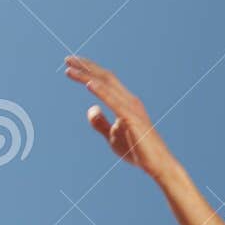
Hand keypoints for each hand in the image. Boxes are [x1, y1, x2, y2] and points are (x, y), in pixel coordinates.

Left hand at [66, 55, 167, 171]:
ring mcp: (131, 108)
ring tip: (70, 69)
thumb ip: (100, 122)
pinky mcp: (131, 119)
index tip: (71, 64)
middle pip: (105, 77)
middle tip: (67, 59)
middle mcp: (129, 100)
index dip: (88, 71)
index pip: (105, 80)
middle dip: (86, 67)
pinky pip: (114, 102)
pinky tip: (89, 84)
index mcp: (126, 102)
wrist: (157, 164)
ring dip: (87, 76)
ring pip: (107, 85)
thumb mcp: (112, 135)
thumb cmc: (137, 150)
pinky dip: (102, 92)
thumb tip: (91, 108)